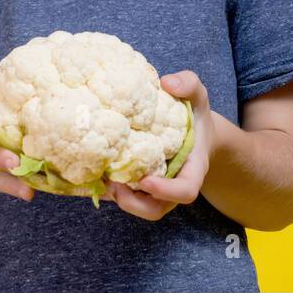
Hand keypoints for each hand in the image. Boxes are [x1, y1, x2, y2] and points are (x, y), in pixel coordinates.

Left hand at [106, 70, 215, 220]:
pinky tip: (95, 174)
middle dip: (134, 204)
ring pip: (140, 208)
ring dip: (119, 199)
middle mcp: (175, 184)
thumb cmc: (194, 115)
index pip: (186, 190)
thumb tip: (167, 83)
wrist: (194, 132)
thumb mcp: (197, 95)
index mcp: (193, 167)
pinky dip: (111, 191)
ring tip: (100, 180)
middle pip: (157, 209)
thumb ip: (189, 84)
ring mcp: (158, 189)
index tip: (146, 181)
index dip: (167, 191)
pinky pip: (128, 197)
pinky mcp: (142, 187)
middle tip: (113, 185)